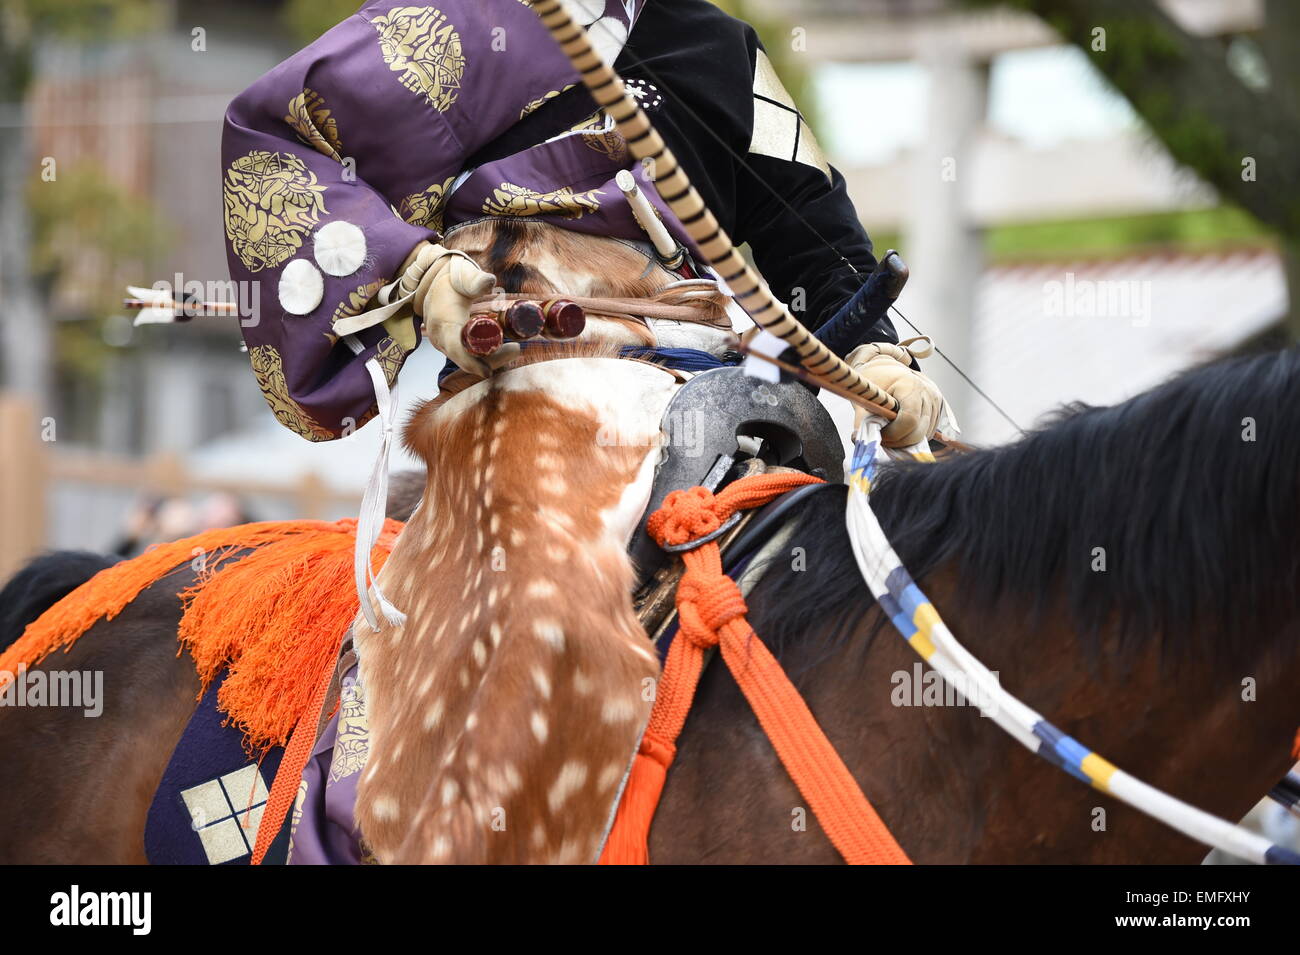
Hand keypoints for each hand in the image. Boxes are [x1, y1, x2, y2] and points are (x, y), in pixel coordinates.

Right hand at [399, 242, 514, 377]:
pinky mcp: (450, 346)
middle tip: (516, 349)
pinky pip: (468, 356)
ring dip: (491, 358)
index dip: (470, 361)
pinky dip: (485, 356)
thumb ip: (476, 280)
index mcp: (443, 320)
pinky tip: (504, 349)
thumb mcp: (465, 275)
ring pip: (468, 360)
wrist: (437, 283)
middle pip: (465, 359)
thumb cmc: (454, 279)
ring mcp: (444, 344)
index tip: (487, 372)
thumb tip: (489, 282)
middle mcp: (441, 337)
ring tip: (514, 348)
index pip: (455, 347)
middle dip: (491, 359)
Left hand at [846, 341, 943, 446]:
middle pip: (918, 431)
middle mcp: (928, 392)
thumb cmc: (875, 380)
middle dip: (898, 441)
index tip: (879, 435)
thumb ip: (862, 419)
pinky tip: (901, 428)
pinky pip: (928, 431)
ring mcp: (936, 400)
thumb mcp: (864, 396)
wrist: (887, 369)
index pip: (909, 420)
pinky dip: (914, 435)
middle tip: (882, 438)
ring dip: (906, 440)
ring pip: (924, 435)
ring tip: (890, 431)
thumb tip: (860, 440)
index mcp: (909, 385)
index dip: (893, 434)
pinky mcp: (938, 408)